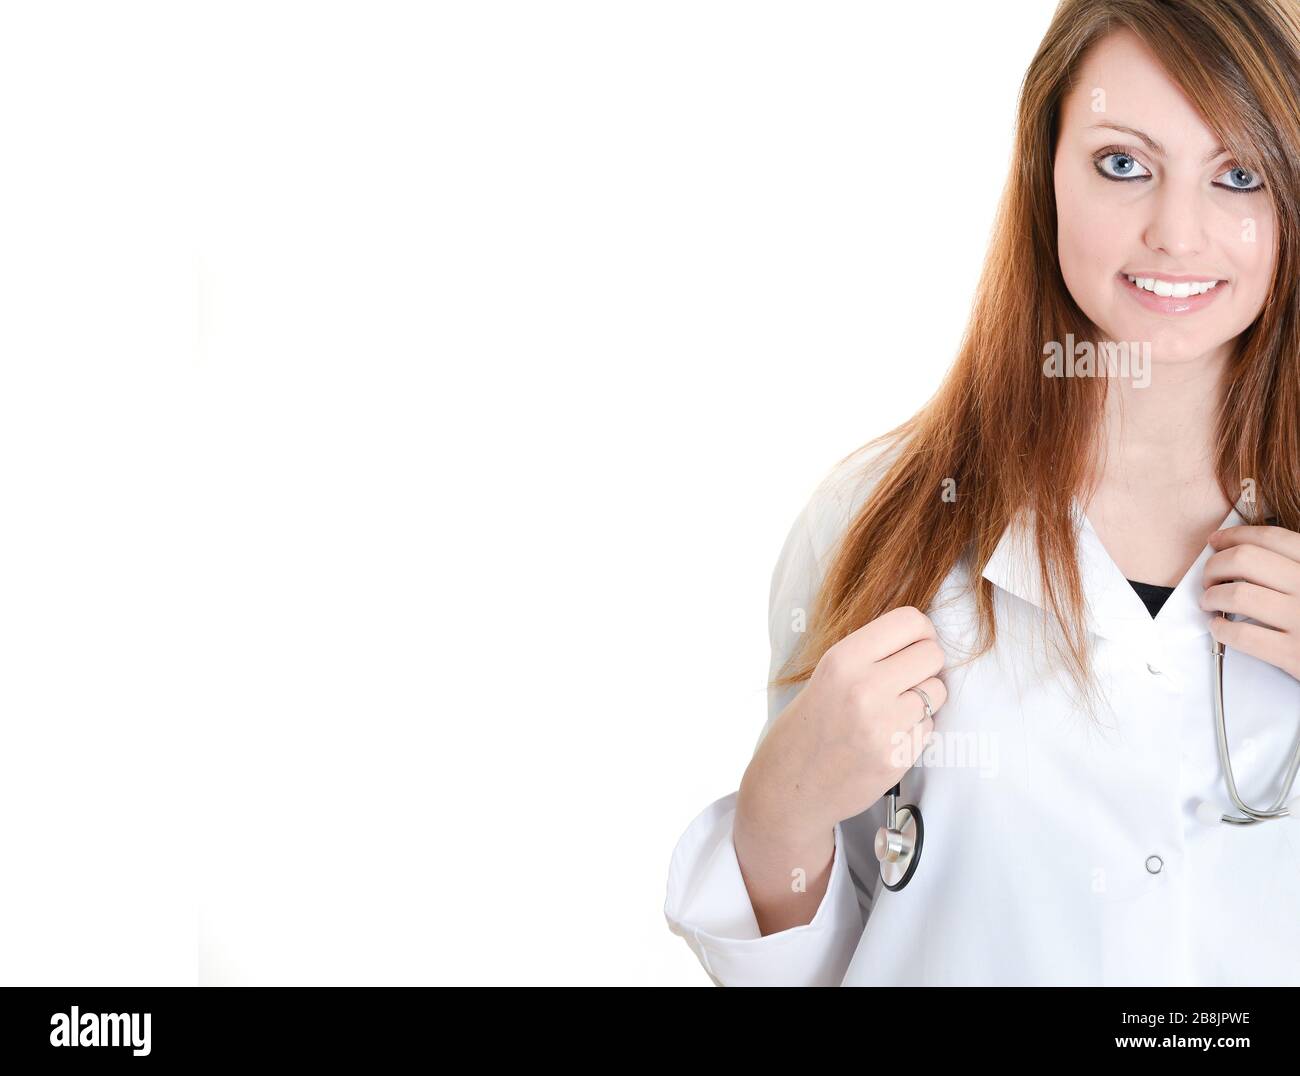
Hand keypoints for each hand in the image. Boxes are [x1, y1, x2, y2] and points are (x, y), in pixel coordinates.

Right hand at [739, 605, 947, 839]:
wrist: (789, 786)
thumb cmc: (808, 726)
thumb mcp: (827, 675)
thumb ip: (870, 654)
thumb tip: (922, 636)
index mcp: (844, 659)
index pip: (911, 622)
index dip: (921, 631)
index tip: (915, 643)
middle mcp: (865, 688)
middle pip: (932, 654)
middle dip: (925, 665)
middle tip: (906, 678)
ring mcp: (884, 725)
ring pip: (936, 691)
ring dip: (922, 699)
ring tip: (890, 712)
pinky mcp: (898, 757)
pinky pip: (928, 727)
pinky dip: (914, 730)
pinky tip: (886, 738)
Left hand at [1201, 524, 1299, 680]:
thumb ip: (1293, 565)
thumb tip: (1244, 549)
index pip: (1271, 538)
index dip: (1235, 535)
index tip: (1217, 541)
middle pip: (1245, 560)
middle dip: (1215, 566)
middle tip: (1210, 577)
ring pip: (1237, 595)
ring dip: (1212, 597)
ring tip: (1210, 602)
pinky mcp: (1293, 653)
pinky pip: (1243, 635)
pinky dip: (1221, 629)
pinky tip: (1219, 627)